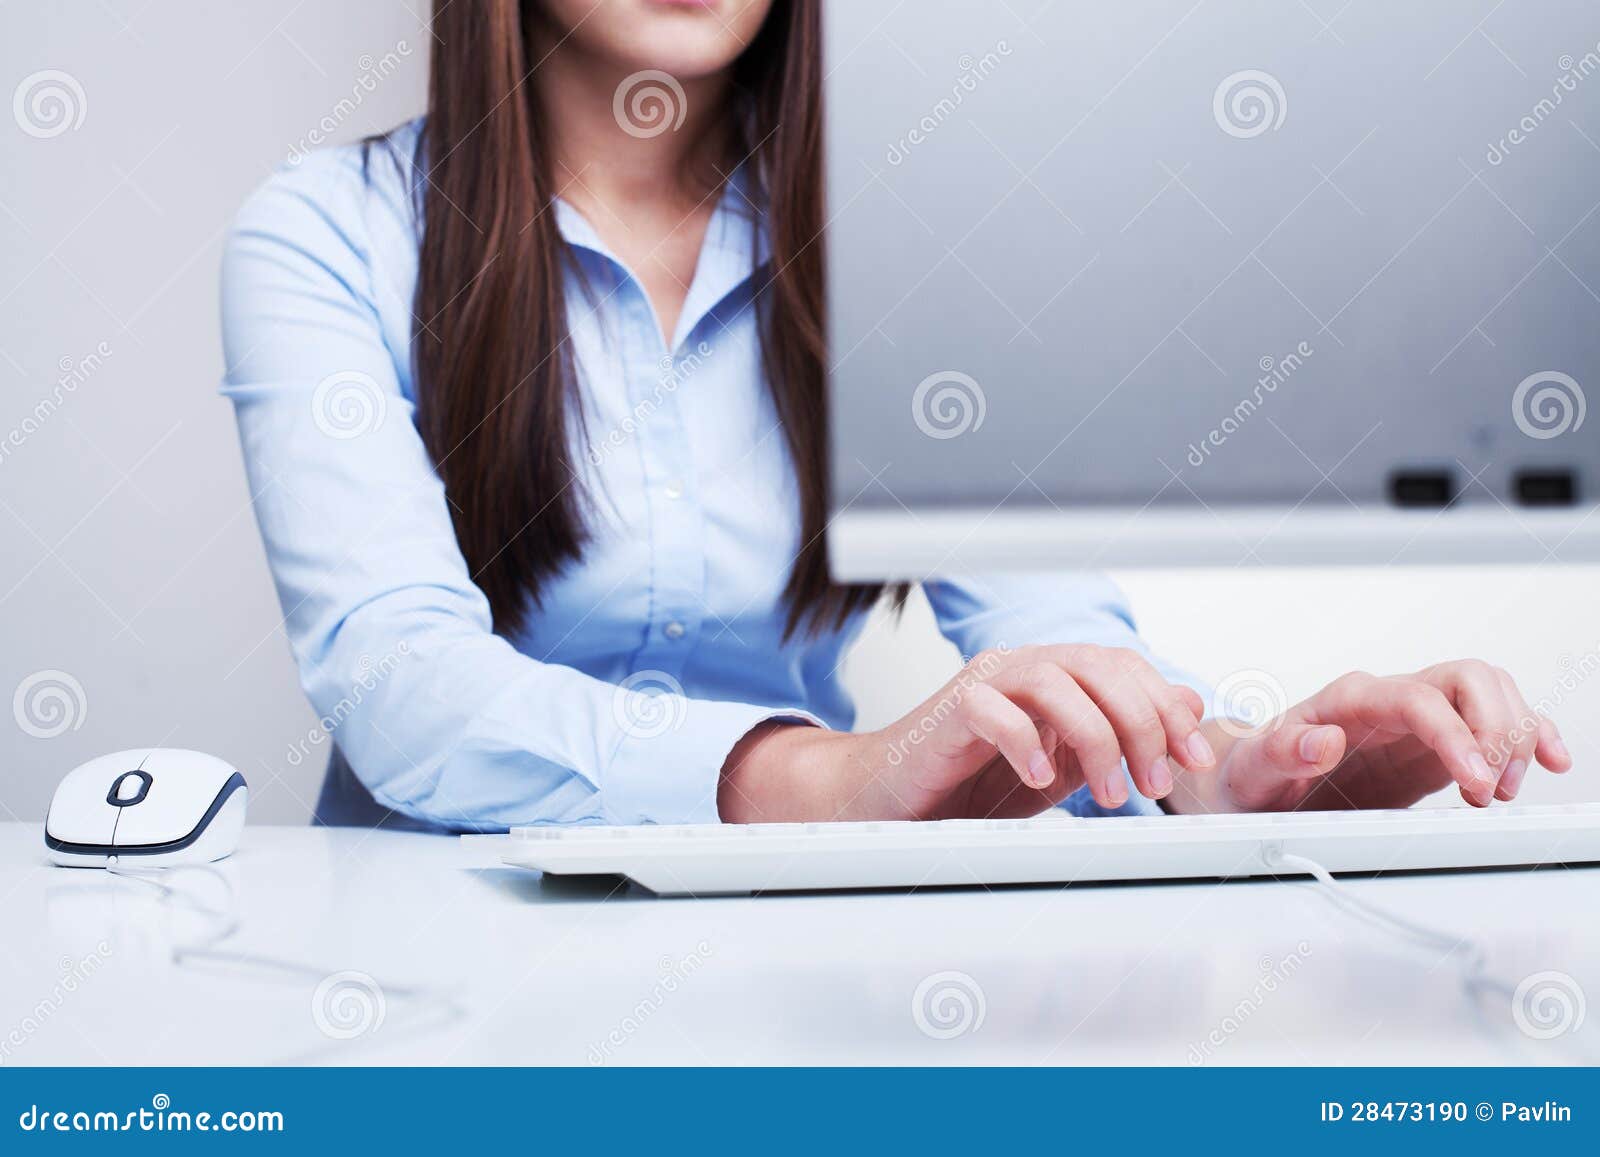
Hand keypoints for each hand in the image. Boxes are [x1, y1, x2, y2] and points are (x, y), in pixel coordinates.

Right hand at [718, 644, 1215, 822]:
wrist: (894, 800)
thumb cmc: (972, 780)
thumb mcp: (1066, 761)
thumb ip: (1119, 733)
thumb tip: (1189, 707)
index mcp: (1055, 675)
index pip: (1125, 667)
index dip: (1168, 707)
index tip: (1194, 760)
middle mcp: (1021, 668)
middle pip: (1099, 666)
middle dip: (1143, 724)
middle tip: (1155, 781)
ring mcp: (984, 686)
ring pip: (1054, 681)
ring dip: (1095, 738)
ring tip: (1106, 793)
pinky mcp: (947, 714)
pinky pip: (992, 711)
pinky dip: (1025, 743)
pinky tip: (1041, 780)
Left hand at [1169, 660, 1572, 813]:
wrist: (1251, 787)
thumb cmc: (1252, 774)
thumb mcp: (1253, 771)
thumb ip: (1282, 752)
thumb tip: (1322, 738)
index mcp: (1346, 701)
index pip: (1417, 697)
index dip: (1456, 733)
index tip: (1477, 781)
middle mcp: (1387, 700)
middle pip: (1468, 680)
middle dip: (1497, 730)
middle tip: (1492, 790)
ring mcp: (1416, 720)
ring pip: (1490, 693)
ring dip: (1515, 736)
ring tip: (1502, 791)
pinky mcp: (1436, 743)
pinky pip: (1495, 720)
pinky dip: (1530, 736)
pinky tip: (1550, 762)